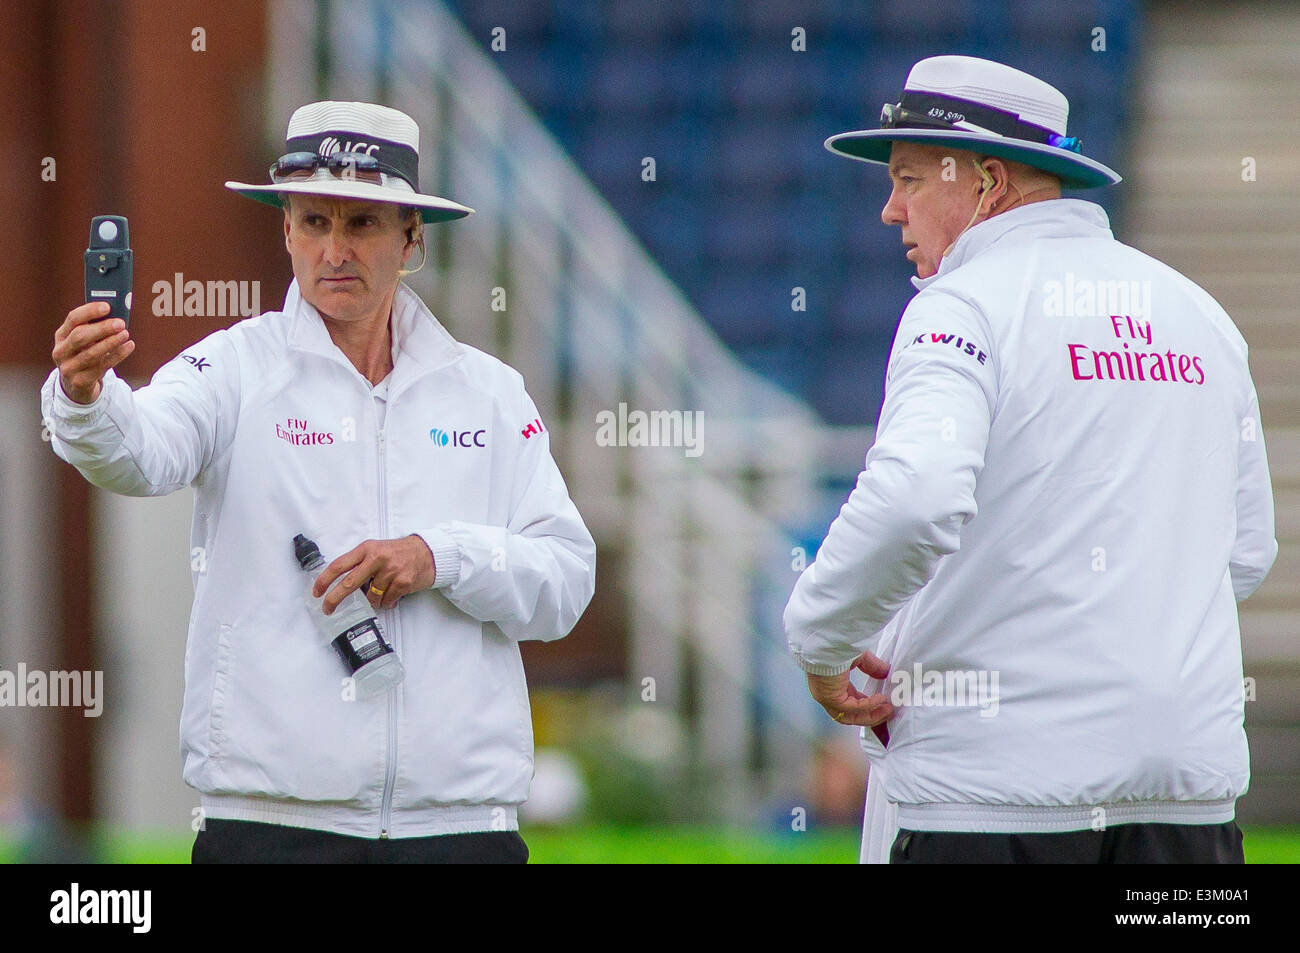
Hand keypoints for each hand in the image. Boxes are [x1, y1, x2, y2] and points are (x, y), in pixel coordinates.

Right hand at [52, 302, 134, 403]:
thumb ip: (95, 329)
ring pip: (91, 353)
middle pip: (80, 336)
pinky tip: (129, 346)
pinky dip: (117, 355)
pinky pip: (101, 367)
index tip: (107, 306)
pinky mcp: (79, 382)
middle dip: (101, 328)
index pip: (73, 319)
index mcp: (61, 336)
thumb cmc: (85, 355)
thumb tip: (116, 316)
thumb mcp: (84, 342)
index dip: (90, 311)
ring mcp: (68, 368)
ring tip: (125, 334)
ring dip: (111, 342)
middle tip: (120, 323)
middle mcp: (61, 351)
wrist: (77, 386)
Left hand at [312, 535, 435, 612]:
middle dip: (335, 599)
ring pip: (371, 597)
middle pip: (349, 583)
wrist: (427, 553)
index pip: (339, 565)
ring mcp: (391, 571)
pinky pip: (387, 601)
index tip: (317, 592)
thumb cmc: (399, 553)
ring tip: (383, 591)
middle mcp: (377, 558)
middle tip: (328, 608)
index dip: (325, 580)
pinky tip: (393, 594)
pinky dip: (388, 602)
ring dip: (374, 600)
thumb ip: (360, 562)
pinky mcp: (403, 582)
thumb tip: (340, 584)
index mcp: (367, 549)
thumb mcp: (376, 550)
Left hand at [806, 650, 894, 727]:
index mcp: (833, 685)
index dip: (867, 707)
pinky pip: (853, 708)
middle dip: (872, 716)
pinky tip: (881, 700)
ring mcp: (827, 698)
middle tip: (889, 713)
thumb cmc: (835, 645)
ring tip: (888, 711)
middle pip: (850, 715)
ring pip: (851, 717)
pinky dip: (869, 706)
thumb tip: (886, 673)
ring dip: (872, 715)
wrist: (826, 641)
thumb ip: (872, 667)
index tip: (883, 705)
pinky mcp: (831, 699)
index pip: (849, 703)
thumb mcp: (858, 657)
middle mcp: (828, 694)